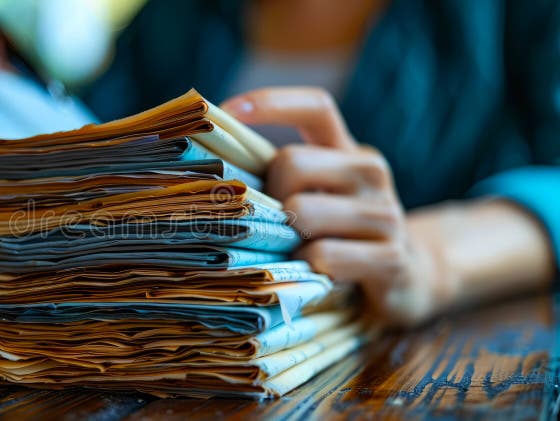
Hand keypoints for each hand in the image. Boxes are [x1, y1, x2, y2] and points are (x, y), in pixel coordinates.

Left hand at [222, 87, 449, 325]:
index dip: (270, 102)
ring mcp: (384, 213)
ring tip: (295, 249)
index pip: (316, 107)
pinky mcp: (391, 257)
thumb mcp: (318, 193)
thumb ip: (283, 177)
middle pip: (292, 163)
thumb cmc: (340, 231)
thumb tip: (219, 171)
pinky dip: (307, 266)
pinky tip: (315, 271)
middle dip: (268, 193)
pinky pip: (322, 255)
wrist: (409, 275)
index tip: (228, 110)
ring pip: (301, 211)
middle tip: (274, 220)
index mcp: (348, 150)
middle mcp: (371, 171)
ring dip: (286, 236)